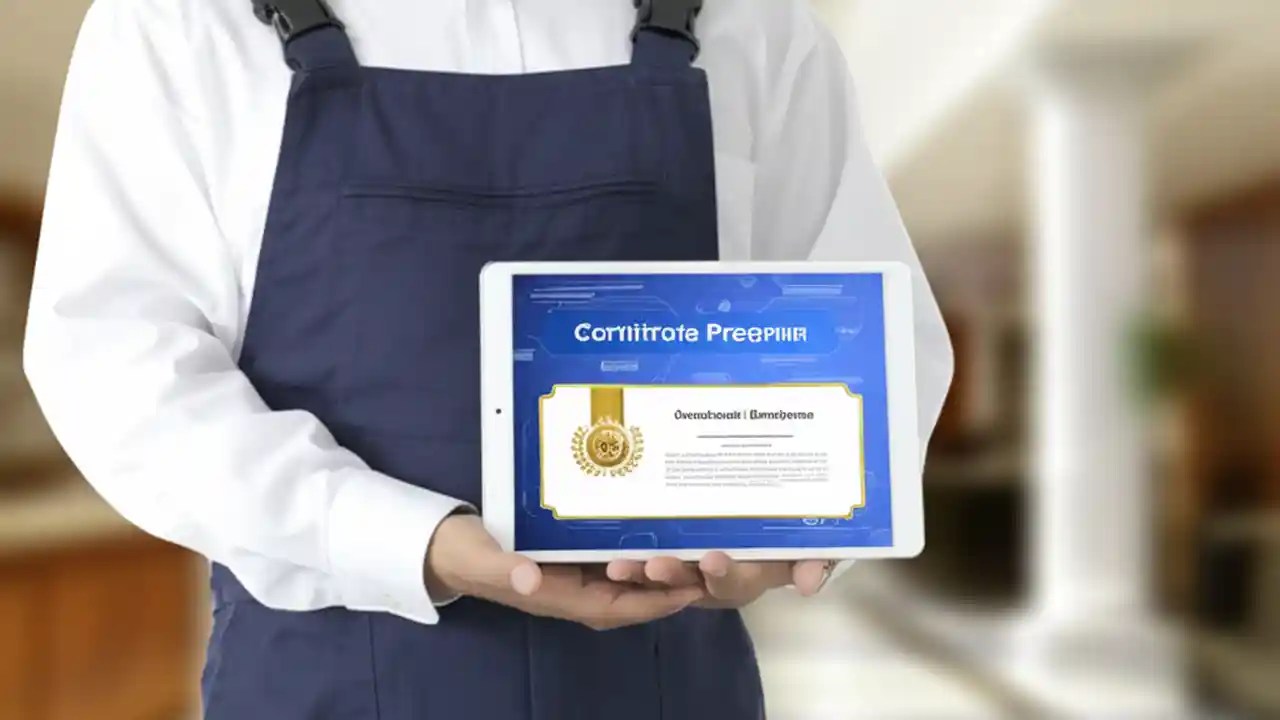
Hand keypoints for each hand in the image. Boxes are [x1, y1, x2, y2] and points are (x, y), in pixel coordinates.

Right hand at [424, 514, 703, 629]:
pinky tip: (647, 534)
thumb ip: (505, 570)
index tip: (689, 592)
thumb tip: (532, 581)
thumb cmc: (463, 552)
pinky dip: (628, 553)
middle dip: (663, 588)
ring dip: (650, 571)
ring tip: (686, 551)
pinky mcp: (562, 559)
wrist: (443, 547)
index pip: (614, 607)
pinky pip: (603, 562)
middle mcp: (567, 590)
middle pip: (626, 597)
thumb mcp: (481, 558)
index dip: (652, 603)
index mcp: (555, 595)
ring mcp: (566, 576)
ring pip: (619, 580)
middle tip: (703, 568)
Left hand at [605, 553, 831, 608]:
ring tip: (618, 566)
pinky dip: (624, 561)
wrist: (772, 521)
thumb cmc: (789, 537)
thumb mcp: (810, 547)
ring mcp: (685, 569)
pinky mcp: (662, 556)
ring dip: (639, 573)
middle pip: (691, 582)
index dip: (725, 574)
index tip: (713, 560)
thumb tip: (808, 582)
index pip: (738, 580)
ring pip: (660, 575)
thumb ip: (814, 560)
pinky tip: (604, 549)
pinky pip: (641, 562)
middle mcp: (712, 578)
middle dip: (672, 575)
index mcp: (749, 574)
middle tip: (654, 565)